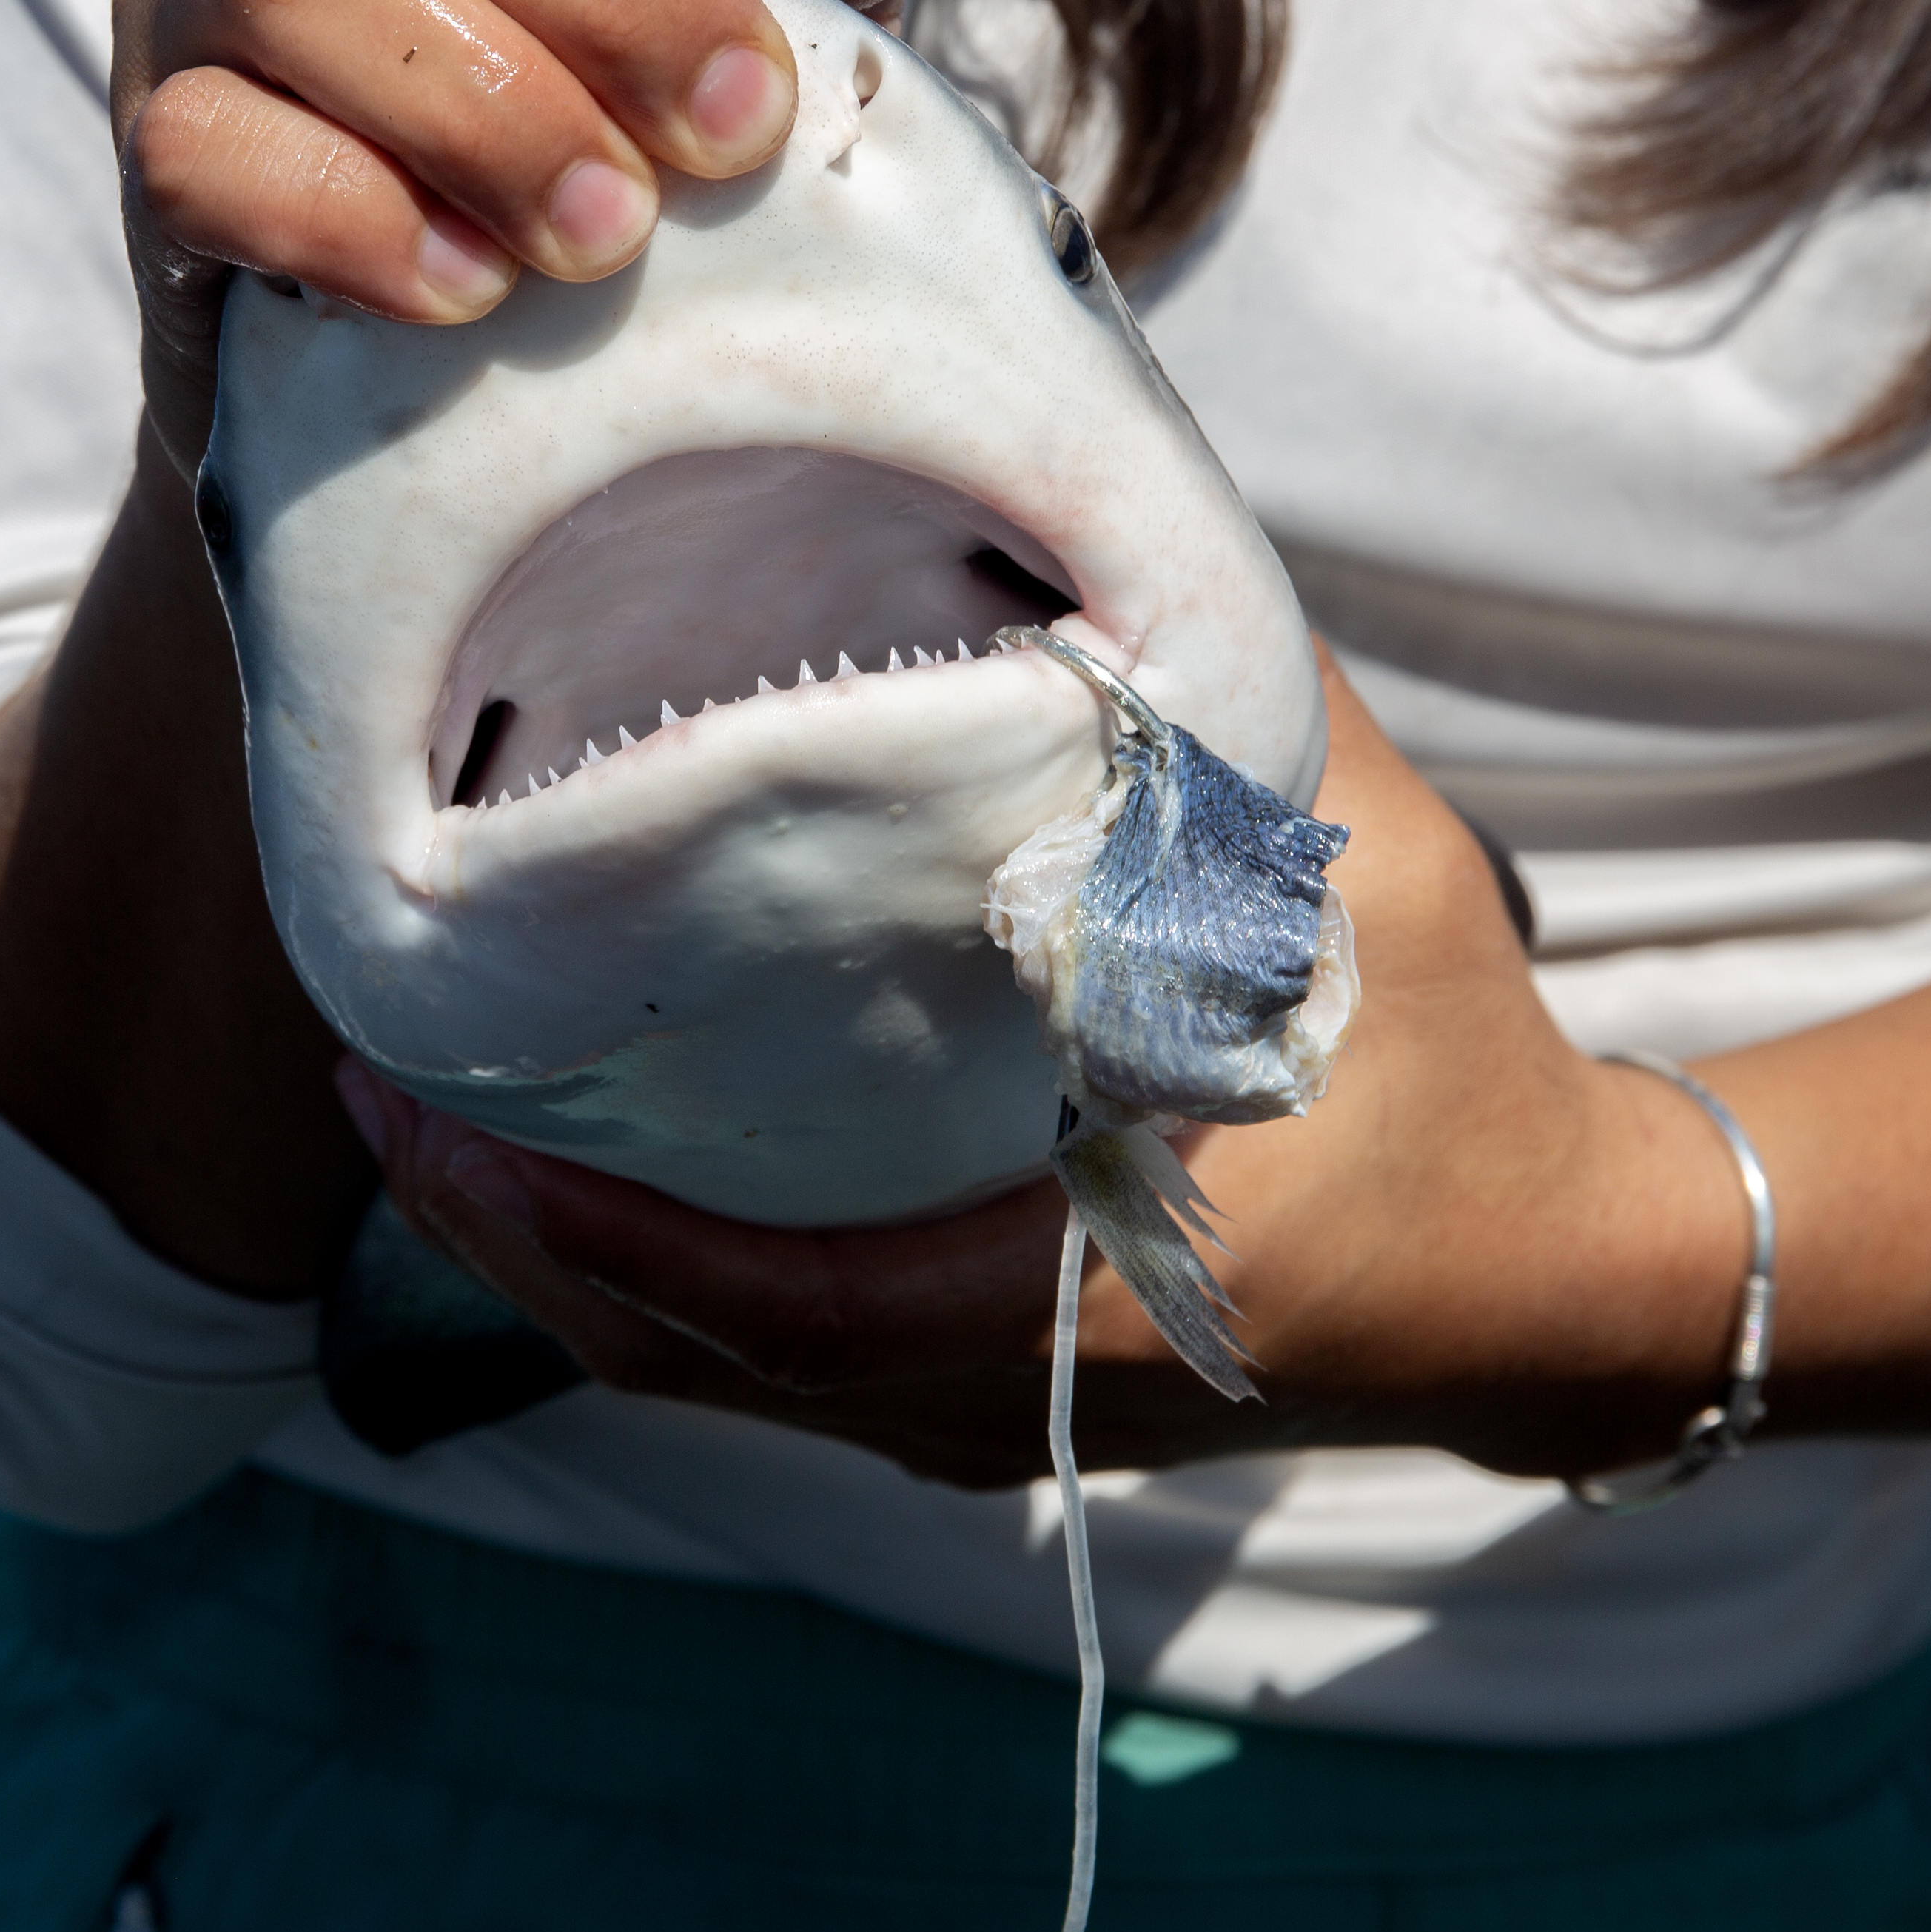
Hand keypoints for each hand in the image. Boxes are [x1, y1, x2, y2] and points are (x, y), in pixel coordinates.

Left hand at [338, 653, 1757, 1484]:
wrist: (1561, 1270)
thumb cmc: (1466, 1073)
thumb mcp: (1354, 874)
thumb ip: (1205, 722)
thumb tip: (1070, 521)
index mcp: (1074, 1289)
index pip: (773, 1306)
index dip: (592, 1229)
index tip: (441, 1116)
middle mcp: (1001, 1388)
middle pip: (687, 1352)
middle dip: (510, 1231)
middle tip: (370, 1085)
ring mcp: (992, 1409)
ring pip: (713, 1368)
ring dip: (560, 1256)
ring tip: (423, 1118)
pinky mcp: (994, 1392)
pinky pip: (772, 1362)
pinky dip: (653, 1281)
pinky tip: (574, 1172)